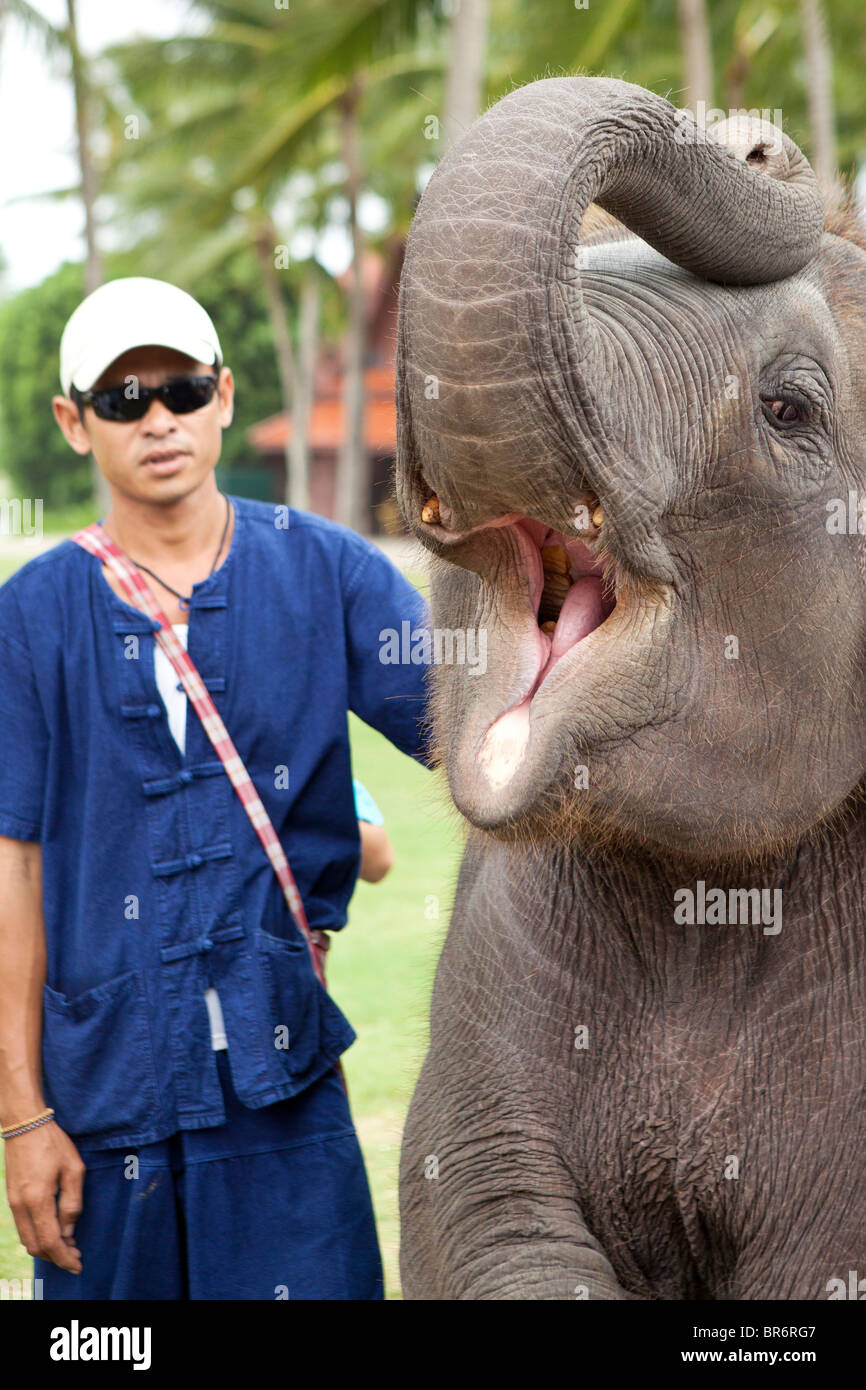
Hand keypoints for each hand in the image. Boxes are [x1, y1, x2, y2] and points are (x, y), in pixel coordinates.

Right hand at [5, 1122, 84, 1272]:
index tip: (78, 1265)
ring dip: (46, 1247)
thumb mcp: (73, 1169)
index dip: (64, 1258)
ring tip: (67, 1244)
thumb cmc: (53, 1143)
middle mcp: (21, 1206)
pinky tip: (53, 1229)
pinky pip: (23, 1226)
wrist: (24, 1124)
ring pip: (27, 1239)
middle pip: (36, 1246)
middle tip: (75, 1254)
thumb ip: (72, 1203)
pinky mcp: (11, 1198)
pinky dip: (37, 1235)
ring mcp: (13, 1203)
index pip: (51, 1242)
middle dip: (56, 1256)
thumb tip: (69, 1231)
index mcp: (38, 1200)